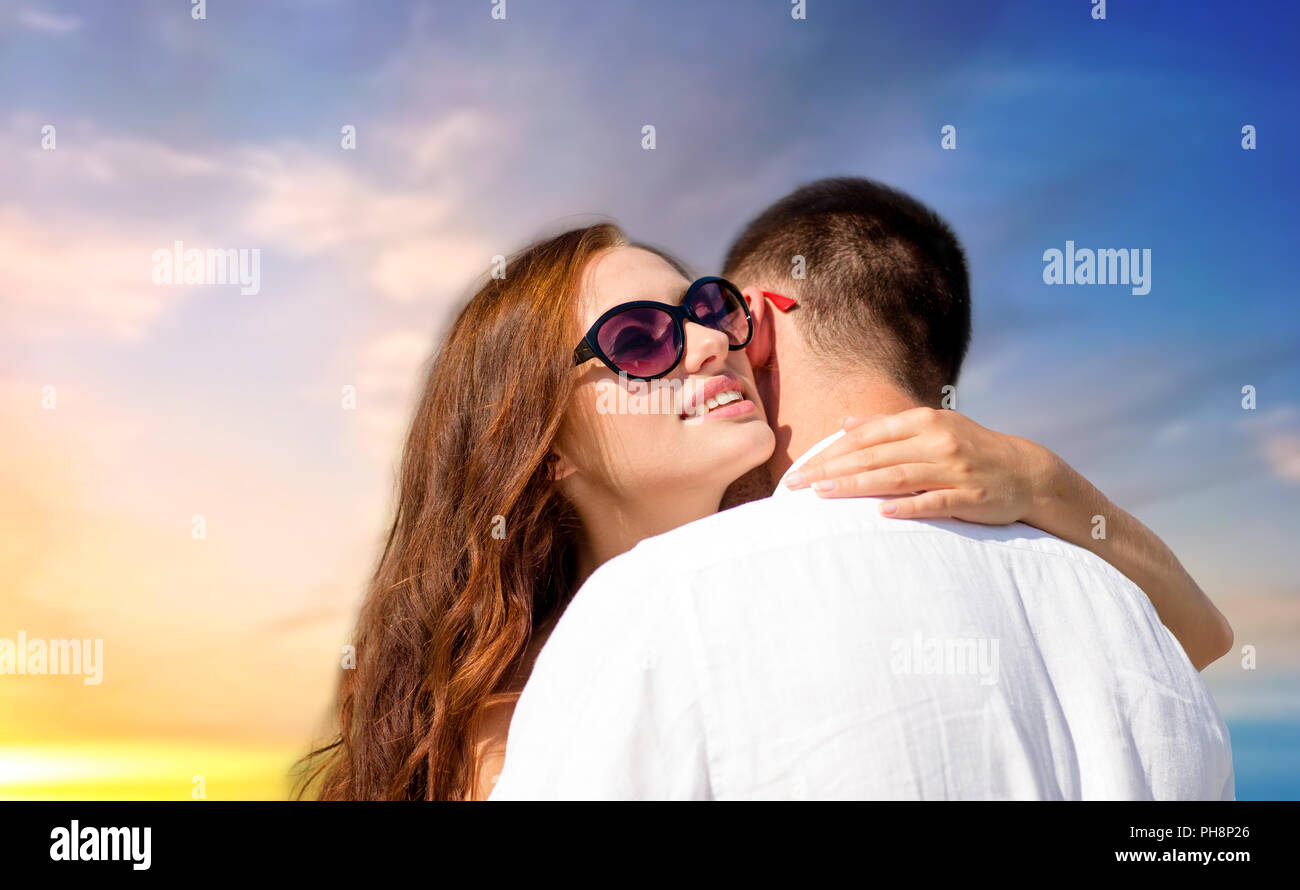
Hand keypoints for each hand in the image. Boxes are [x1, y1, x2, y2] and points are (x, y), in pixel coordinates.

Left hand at [786, 407, 1057, 524]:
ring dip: (857, 484)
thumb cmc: (970, 449)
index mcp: (923, 421)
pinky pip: (934, 502)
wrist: (1026, 472)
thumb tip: (845, 421)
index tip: (800, 468)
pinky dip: (908, 507)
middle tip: (796, 485)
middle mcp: (936, 441)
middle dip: (831, 469)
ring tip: (823, 494)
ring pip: (896, 476)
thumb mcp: (932, 427)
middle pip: (874, 455)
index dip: (830, 452)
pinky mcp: (970, 497)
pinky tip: (881, 514)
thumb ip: (887, 425)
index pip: (867, 437)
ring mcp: (953, 469)